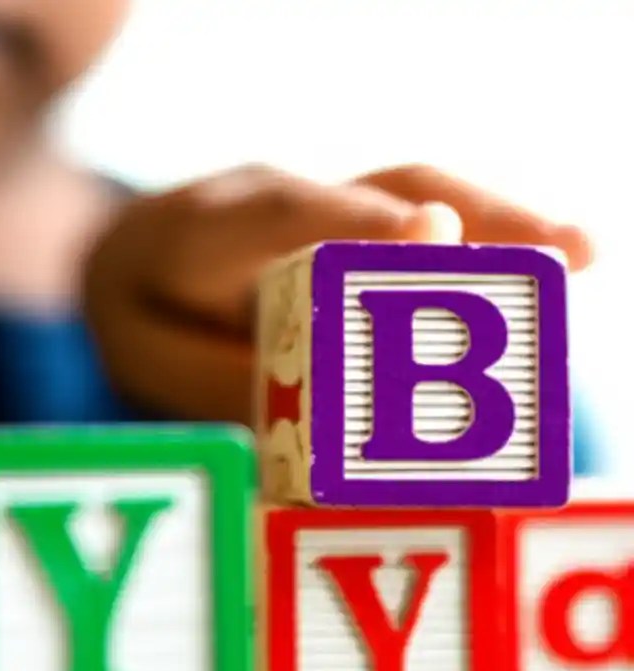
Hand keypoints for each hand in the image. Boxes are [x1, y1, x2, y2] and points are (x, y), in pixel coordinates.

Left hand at [82, 163, 592, 424]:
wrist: (133, 254)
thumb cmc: (143, 310)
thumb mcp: (146, 355)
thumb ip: (216, 385)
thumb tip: (317, 440)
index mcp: (204, 228)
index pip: (278, 214)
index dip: (351, 221)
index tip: (426, 234)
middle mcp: (277, 200)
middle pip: (373, 189)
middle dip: (464, 219)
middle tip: (554, 252)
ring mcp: (326, 207)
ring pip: (416, 197)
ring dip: (499, 224)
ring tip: (579, 254)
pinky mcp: (360, 227)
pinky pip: (426, 226)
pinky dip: (487, 244)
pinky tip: (555, 264)